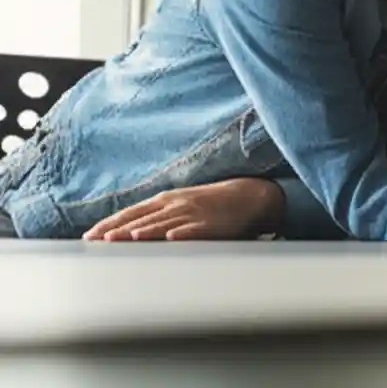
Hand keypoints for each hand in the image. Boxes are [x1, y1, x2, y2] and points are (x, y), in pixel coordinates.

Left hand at [83, 178, 284, 241]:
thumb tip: (126, 230)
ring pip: (164, 224)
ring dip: (144, 232)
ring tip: (125, 239)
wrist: (246, 196)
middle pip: (142, 219)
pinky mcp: (211, 224)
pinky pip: (195, 229)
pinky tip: (173, 238)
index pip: (129, 213)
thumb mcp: (179, 204)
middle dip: (119, 230)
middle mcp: (174, 205)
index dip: (109, 224)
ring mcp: (192, 214)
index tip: (88, 237)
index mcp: (164, 201)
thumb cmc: (210, 204)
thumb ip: (155, 216)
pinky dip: (183, 232)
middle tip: (98, 241)